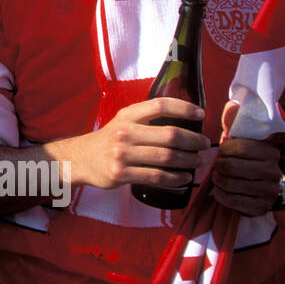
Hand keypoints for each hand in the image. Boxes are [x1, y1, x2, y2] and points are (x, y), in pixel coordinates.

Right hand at [57, 98, 210, 190]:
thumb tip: (184, 122)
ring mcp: (122, 154)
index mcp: (127, 116)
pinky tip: (184, 177)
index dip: (184, 108)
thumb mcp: (123, 122)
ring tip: (198, 161)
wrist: (80, 159)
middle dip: (193, 140)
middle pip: (169, 134)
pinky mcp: (121, 174)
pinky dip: (176, 178)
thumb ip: (146, 119)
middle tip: (204, 144)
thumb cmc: (109, 140)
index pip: (160, 105)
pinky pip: (157, 177)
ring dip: (188, 160)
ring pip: (166, 158)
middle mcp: (124, 133)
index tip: (201, 115)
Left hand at [211, 104, 282, 215]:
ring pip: (229, 184)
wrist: (268, 186)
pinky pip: (232, 202)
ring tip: (219, 177)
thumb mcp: (246, 141)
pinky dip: (221, 196)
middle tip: (218, 166)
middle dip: (218, 166)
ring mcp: (269, 191)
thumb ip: (238, 125)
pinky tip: (221, 191)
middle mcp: (273, 172)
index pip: (238, 148)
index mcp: (270, 152)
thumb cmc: (249, 160)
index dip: (223, 150)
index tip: (222, 152)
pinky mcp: (262, 208)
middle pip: (230, 167)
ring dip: (218, 181)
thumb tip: (232, 106)